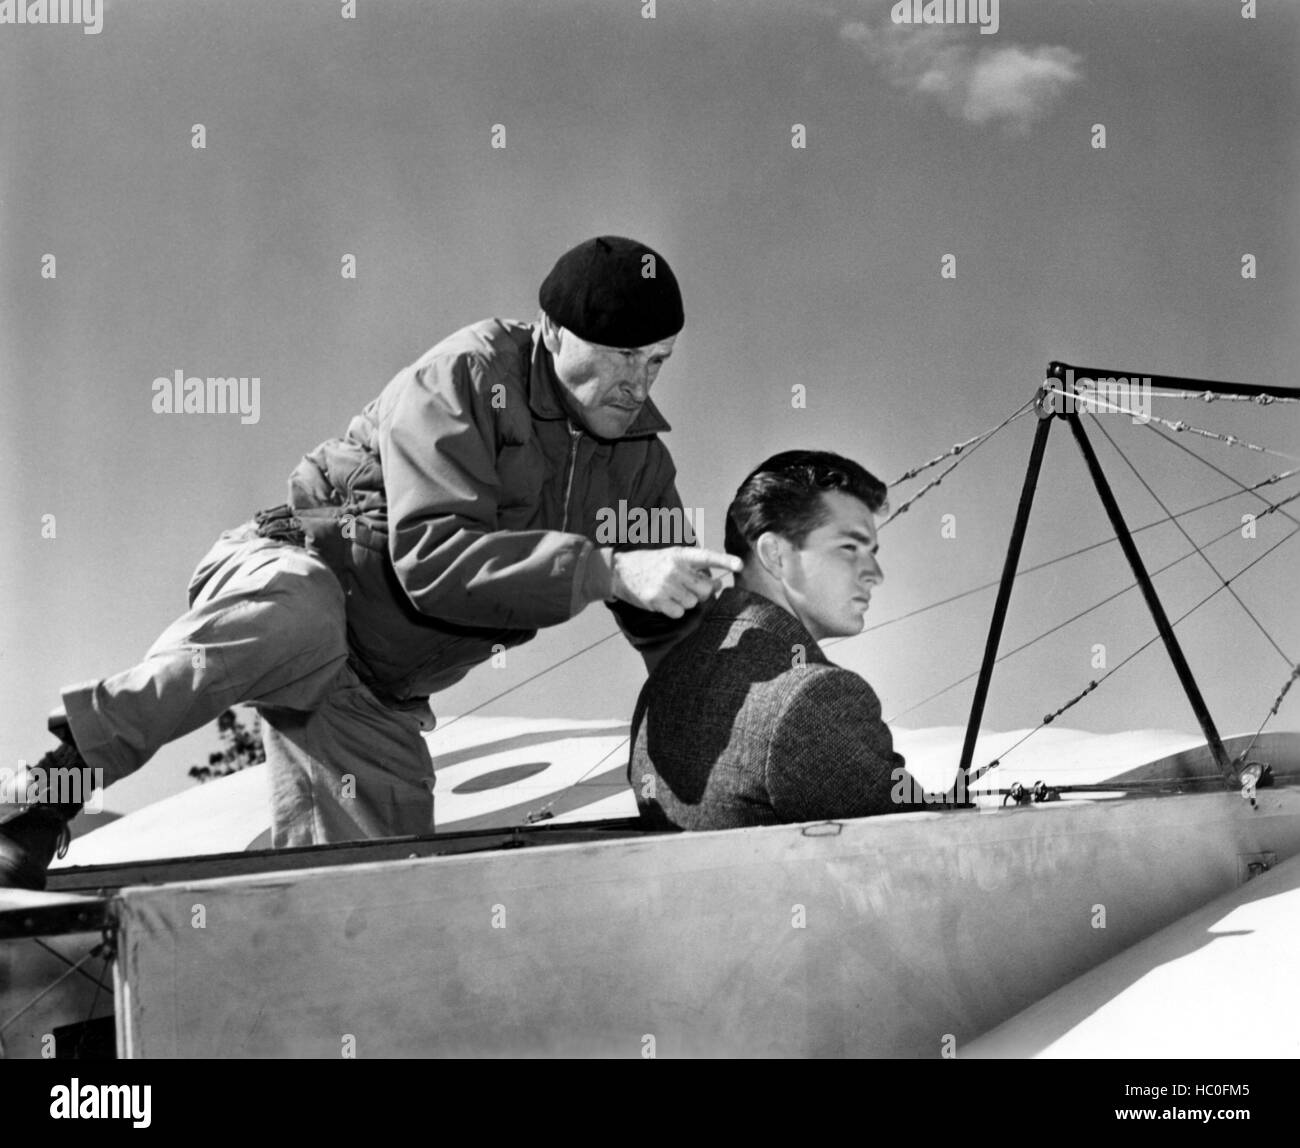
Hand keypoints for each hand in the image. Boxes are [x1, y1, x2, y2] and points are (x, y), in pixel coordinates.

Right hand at [610, 547, 741, 617]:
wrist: (620, 571)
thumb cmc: (651, 564)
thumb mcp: (671, 557)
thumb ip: (694, 569)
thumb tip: (717, 585)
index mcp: (680, 555)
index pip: (707, 557)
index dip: (725, 561)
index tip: (740, 565)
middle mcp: (674, 569)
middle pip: (705, 589)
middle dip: (702, 592)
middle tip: (689, 588)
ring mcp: (666, 585)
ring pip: (692, 603)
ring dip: (685, 601)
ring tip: (670, 592)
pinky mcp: (657, 600)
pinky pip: (679, 612)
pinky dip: (674, 610)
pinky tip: (663, 601)